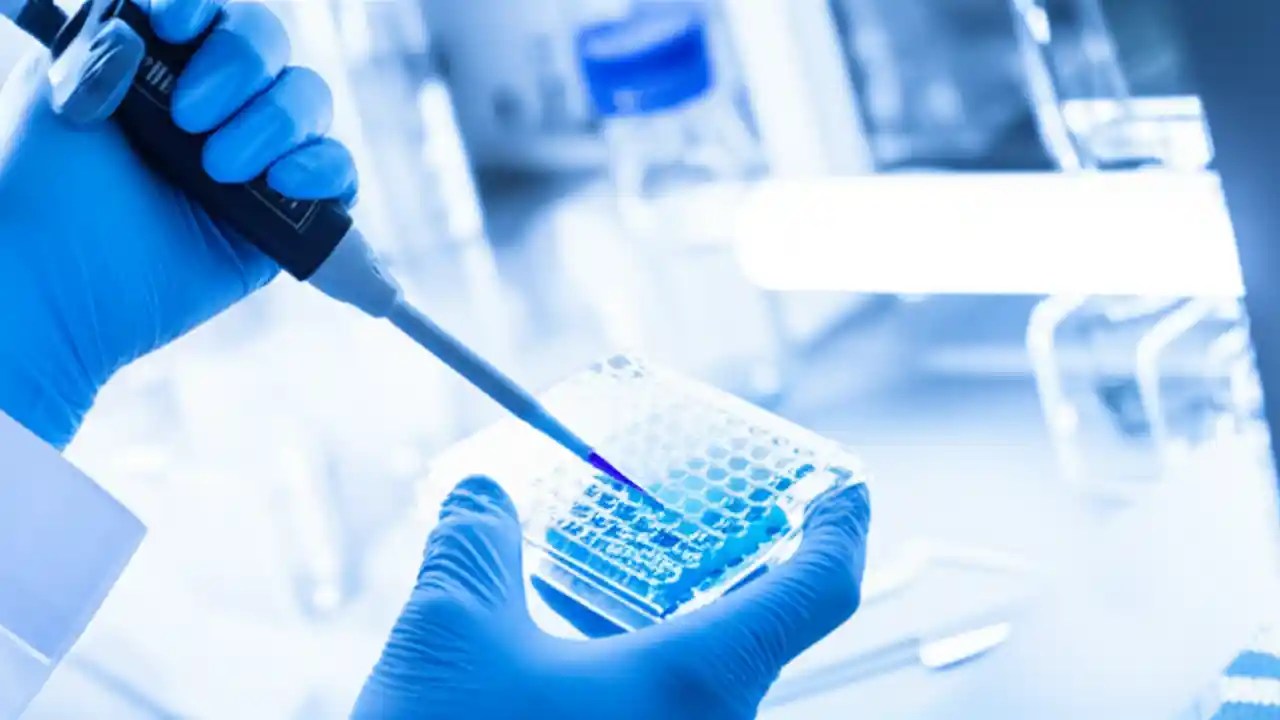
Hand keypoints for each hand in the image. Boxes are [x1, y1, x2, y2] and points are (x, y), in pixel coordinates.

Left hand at [0, 0, 356, 447]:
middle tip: (188, 121)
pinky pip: (340, 173)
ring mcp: (255, 161)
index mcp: (158, 67)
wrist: (54, 289)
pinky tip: (279, 183)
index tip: (172, 30)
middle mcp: (213, 107)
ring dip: (274, 122)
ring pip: (309, 101)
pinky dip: (323, 168)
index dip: (202, 9)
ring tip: (219, 170)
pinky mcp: (286, 218)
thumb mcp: (55, 96)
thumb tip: (148, 34)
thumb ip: (102, 44)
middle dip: (241, 67)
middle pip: (270, 47)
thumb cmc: (38, 194)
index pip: (208, 14)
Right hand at [354, 477, 869, 719]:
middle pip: (764, 638)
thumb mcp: (451, 638)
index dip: (842, 527)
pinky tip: (573, 658)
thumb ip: (474, 550)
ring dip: (677, 627)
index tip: (845, 490)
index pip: (819, 590)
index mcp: (698, 683)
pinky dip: (643, 677)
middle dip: (736, 572)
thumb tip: (483, 497)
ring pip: (710, 687)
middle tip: (702, 520)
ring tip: (619, 577)